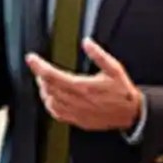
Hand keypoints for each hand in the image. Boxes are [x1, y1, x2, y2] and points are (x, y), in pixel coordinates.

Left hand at [25, 39, 141, 131]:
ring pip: (50, 101)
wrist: (130, 113)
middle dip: (41, 76)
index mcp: (83, 86)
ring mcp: (76, 112)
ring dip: (44, 90)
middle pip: (48, 88)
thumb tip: (87, 42)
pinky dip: (50, 105)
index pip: (52, 75)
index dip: (38, 66)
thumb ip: (99, 55)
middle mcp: (77, 100)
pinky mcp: (78, 120)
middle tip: (40, 69)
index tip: (31, 59)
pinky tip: (51, 99)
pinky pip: (57, 114)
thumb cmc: (122, 91)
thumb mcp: (114, 68)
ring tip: (46, 82)